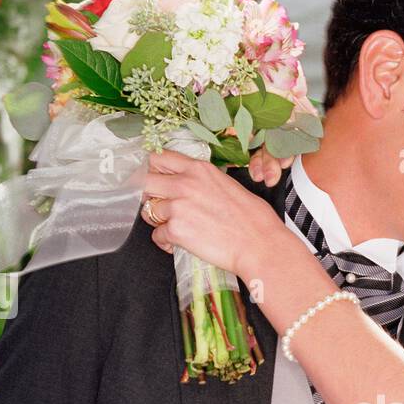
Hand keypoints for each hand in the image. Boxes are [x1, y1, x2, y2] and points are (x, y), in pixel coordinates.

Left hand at [141, 149, 287, 276]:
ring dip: (159, 221)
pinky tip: (181, 244)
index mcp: (199, 169)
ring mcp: (178, 206)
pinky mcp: (175, 230)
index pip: (158, 158)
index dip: (151, 169)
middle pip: (144, 181)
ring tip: (176, 229)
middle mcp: (184, 183)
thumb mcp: (227, 185)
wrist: (259, 245)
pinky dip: (166, 242)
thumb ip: (201, 181)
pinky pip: (157, 235)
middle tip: (158, 206)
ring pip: (148, 210)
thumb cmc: (253, 219)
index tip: (152, 178)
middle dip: (147, 195)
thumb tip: (186, 184)